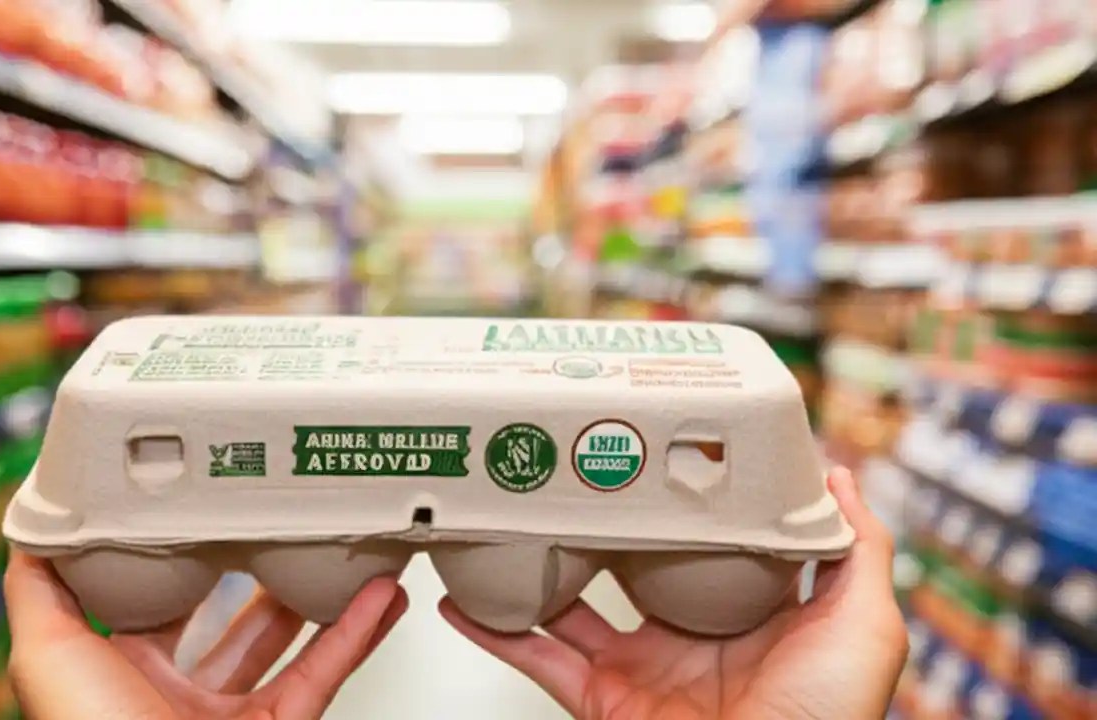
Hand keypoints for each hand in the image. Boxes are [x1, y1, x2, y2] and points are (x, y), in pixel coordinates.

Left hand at [4, 551, 406, 719]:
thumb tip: (34, 526)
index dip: (182, 559)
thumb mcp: (47, 654)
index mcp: (121, 674)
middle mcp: (177, 696)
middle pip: (230, 624)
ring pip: (289, 648)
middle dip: (260, 578)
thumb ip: (39, 589)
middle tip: (285, 529)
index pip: (156, 604)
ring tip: (347, 554)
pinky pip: (326, 674)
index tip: (205, 512)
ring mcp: (233, 718)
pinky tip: (381, 595)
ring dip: (324, 603)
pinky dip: (358, 633)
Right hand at [440, 467, 906, 719]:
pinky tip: (464, 603)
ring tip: (503, 520)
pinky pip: (538, 662)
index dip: (676, 504)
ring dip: (534, 570)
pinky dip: (495, 634)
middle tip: (565, 475)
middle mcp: (686, 642)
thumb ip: (854, 549)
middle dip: (595, 526)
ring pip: (569, 610)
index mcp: (745, 617)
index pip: (702, 546)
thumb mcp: (864, 623)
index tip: (651, 456)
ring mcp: (639, 674)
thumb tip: (835, 477)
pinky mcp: (602, 704)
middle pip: (625, 570)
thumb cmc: (832, 719)